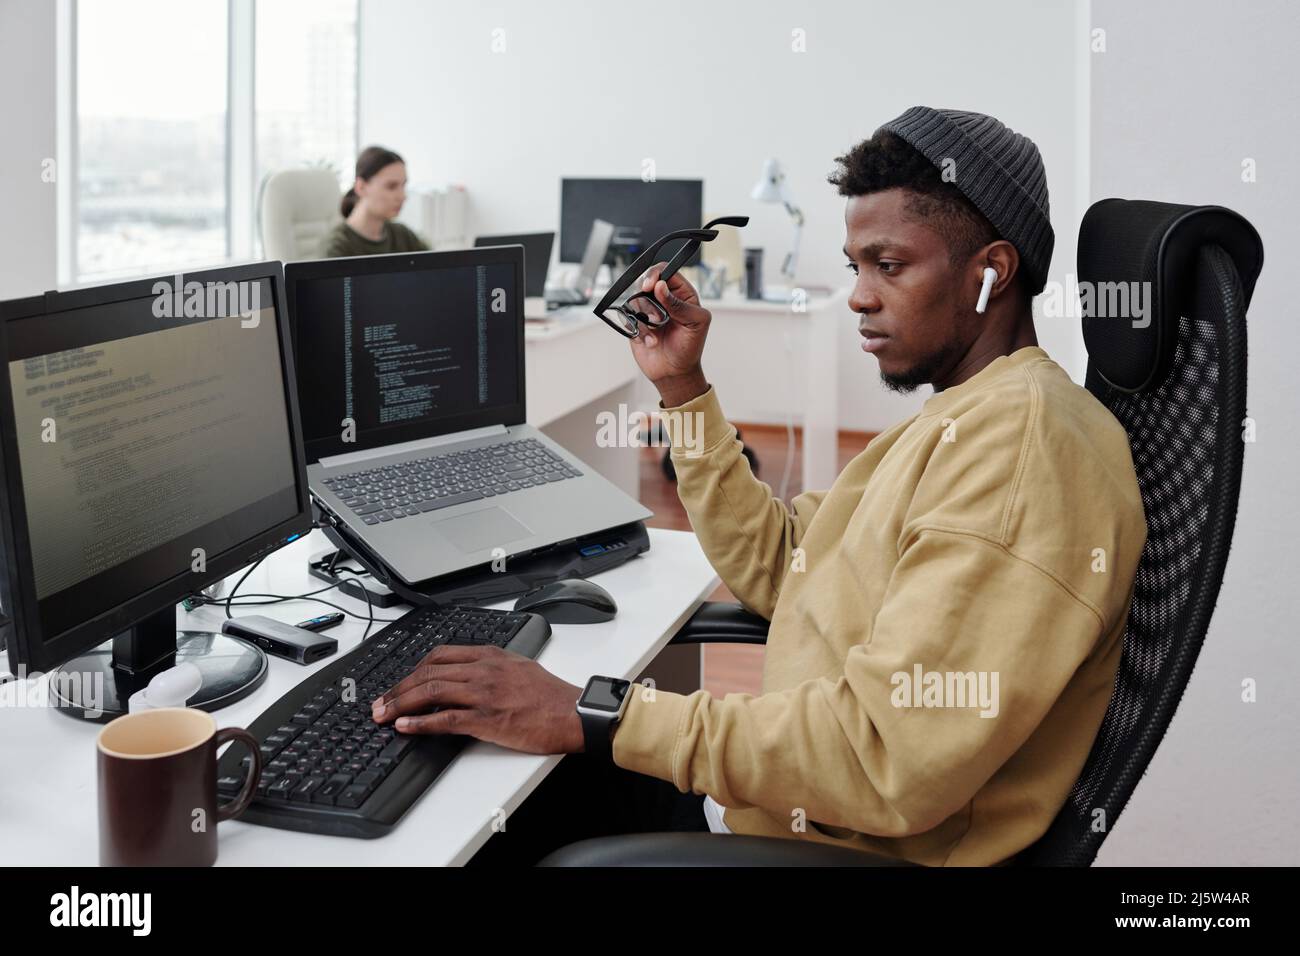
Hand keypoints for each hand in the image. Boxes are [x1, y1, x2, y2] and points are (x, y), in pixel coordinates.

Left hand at [369, 644, 585, 754]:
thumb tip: (467, 675)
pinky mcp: (487, 719)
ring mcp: (483, 694)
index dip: (413, 669)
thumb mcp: (518, 666)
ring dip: (401, 704)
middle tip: (380, 701)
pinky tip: (406, 727)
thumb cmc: (550, 695)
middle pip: (428, 672)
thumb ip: (491, 667)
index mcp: (490, 656)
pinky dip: (421, 723)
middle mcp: (483, 670)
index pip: (440, 655)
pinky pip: (445, 719)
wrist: (573, 713)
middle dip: (398, 688)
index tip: (400, 682)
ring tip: (383, 715)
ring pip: (430, 691)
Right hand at [627, 264, 711, 405]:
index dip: (656, 274)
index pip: (666, 271)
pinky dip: (637, 330)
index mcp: (683, 294)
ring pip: (635, 300)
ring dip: (644, 319)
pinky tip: (650, 341)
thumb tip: (661, 287)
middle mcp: (664, 299)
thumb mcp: (695, 323)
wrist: (674, 373)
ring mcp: (648, 310)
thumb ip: (680, 304)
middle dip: (648, 300)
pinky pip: (627, 317)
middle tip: (656, 317)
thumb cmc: (689, 348)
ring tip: (656, 332)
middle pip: (646, 282)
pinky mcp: (635, 323)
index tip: (651, 286)